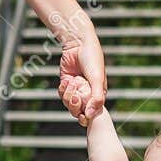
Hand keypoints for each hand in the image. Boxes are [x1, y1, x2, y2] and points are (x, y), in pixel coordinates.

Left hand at [55, 9, 105, 124]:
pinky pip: (62, 94)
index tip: (82, 115)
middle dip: (74, 106)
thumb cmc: (92, 60)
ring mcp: (76, 89)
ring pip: (68, 104)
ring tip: (72, 82)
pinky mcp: (66, 84)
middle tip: (75, 97)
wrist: (78, 44)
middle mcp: (87, 94)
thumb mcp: (97, 79)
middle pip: (78, 111)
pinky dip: (62, 90)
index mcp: (98, 95)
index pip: (91, 113)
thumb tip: (90, 116)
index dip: (85, 117)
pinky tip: (66, 80)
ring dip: (68, 96)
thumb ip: (96, 98)